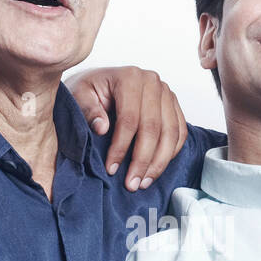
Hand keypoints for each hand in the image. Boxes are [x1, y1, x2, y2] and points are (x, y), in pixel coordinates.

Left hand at [65, 66, 188, 190]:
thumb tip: (102, 128)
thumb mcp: (80, 97)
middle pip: (153, 128)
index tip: (111, 168)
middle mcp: (152, 82)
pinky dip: (170, 153)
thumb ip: (88, 110)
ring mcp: (167, 93)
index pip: (129, 118)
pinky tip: (156, 169)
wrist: (102, 82)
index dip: (121, 147)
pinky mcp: (174, 105)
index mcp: (129, 77)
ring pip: (171, 133)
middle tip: (131, 183)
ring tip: (144, 182)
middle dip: (142, 160)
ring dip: (159, 162)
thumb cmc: (90, 91)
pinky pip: (180, 133)